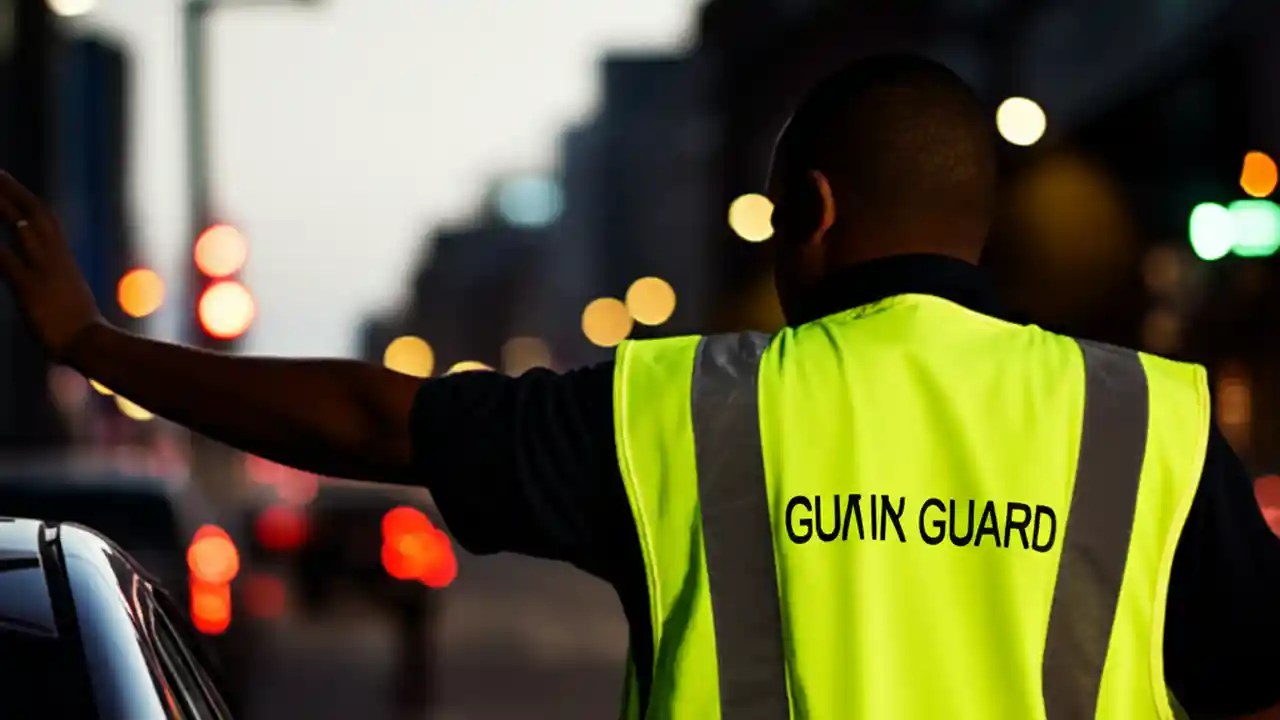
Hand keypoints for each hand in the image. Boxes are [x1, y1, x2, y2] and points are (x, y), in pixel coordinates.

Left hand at [0, 172, 103, 361]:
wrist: (94, 345)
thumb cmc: (85, 335)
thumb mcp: (71, 304)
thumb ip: (57, 291)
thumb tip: (52, 293)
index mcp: (64, 262)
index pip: (45, 221)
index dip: (25, 200)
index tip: (9, 184)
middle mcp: (55, 259)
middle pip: (34, 213)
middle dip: (12, 191)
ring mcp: (43, 271)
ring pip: (20, 226)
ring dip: (0, 204)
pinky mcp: (29, 287)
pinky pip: (3, 258)